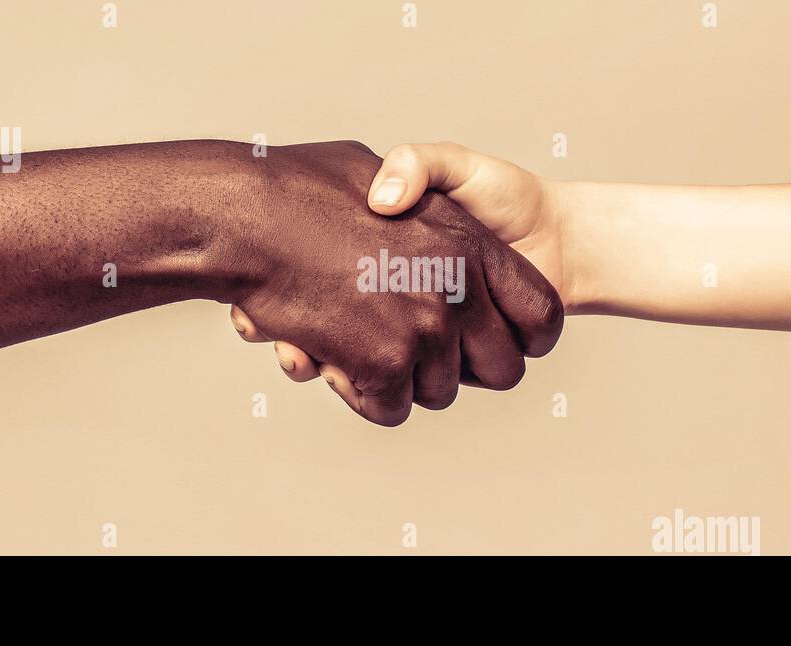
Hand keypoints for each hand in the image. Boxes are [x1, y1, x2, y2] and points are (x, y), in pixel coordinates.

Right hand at [223, 141, 561, 425]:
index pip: (539, 314)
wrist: (250, 211)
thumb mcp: (382, 168)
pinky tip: (331, 359)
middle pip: (501, 370)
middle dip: (465, 370)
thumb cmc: (308, 182)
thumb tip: (428, 219)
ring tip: (361, 342)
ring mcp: (423, 330)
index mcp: (472, 243)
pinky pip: (392, 408)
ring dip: (403, 379)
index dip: (526, 337)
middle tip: (422, 351)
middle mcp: (460, 289)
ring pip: (439, 393)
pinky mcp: (382, 364)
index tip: (498, 340)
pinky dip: (364, 395)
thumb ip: (427, 195)